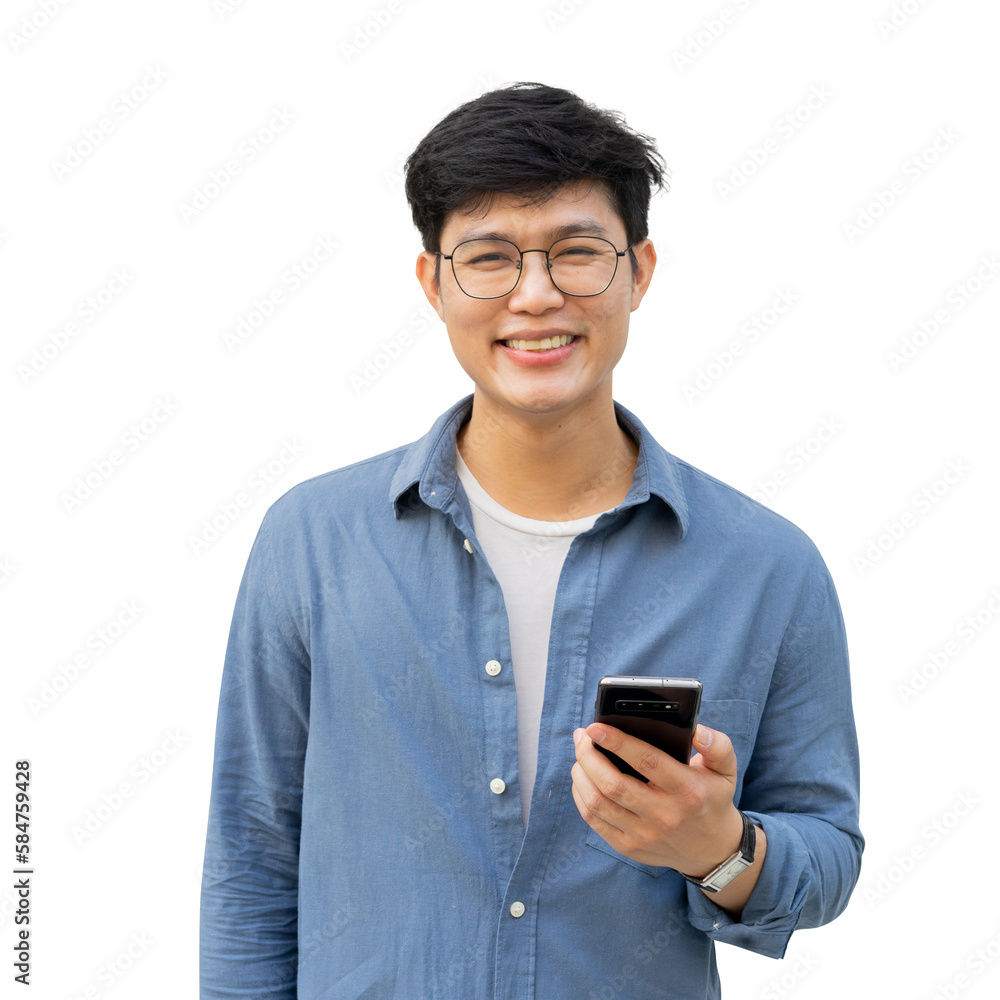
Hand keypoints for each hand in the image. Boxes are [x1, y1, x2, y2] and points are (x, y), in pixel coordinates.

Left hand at [571, 722, 744, 876]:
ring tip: (580, 753)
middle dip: (589, 756)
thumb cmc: (712, 798)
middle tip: (582, 736)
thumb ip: (717, 745)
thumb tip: (697, 731)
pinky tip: (582, 778)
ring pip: (598, 803)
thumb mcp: (726, 770)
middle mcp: (665, 815)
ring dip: (581, 774)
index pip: (647, 762)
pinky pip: (594, 820)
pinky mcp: (629, 847)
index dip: (617, 742)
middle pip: (613, 784)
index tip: (595, 726)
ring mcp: (644, 835)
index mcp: (688, 791)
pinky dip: (581, 795)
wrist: (712, 850)